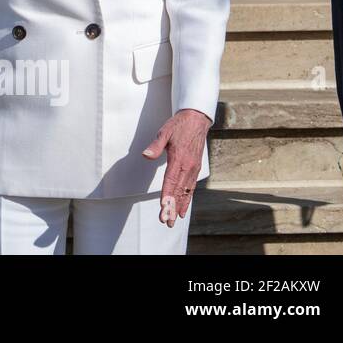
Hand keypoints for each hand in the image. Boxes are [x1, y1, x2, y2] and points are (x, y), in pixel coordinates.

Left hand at [143, 107, 211, 226]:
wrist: (197, 120)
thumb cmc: (178, 126)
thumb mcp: (164, 132)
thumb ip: (155, 146)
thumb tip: (146, 155)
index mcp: (179, 159)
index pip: (171, 181)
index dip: (167, 197)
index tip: (164, 209)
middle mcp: (188, 167)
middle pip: (179, 191)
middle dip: (172, 208)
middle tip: (167, 222)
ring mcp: (193, 169)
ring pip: (186, 192)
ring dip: (180, 207)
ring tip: (174, 220)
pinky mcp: (195, 169)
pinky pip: (191, 187)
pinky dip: (187, 199)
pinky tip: (183, 209)